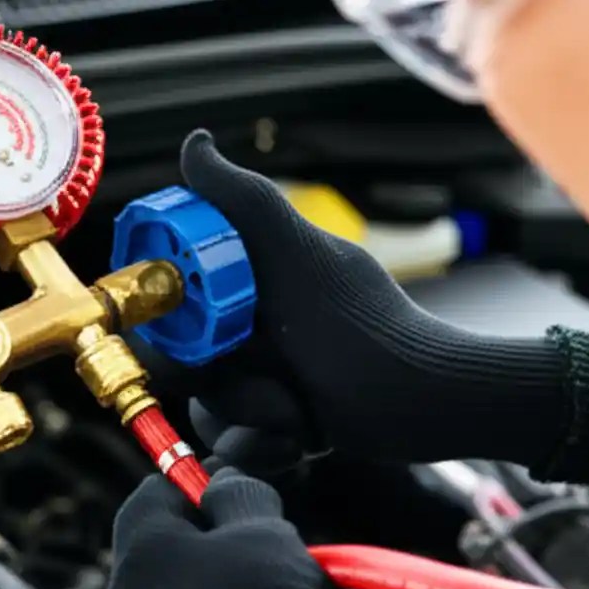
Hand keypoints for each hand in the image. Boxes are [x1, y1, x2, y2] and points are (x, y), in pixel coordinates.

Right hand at [181, 130, 565, 467]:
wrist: (419, 403)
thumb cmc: (359, 327)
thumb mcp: (294, 253)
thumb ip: (239, 197)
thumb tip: (195, 143)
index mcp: (241, 280)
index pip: (169, 303)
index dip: (173, 325)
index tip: (205, 342)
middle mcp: (242, 325)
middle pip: (182, 366)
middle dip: (227, 386)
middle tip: (277, 385)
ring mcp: (258, 375)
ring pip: (207, 409)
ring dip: (250, 418)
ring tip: (298, 413)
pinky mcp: (274, 423)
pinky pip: (236, 443)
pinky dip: (264, 445)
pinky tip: (302, 436)